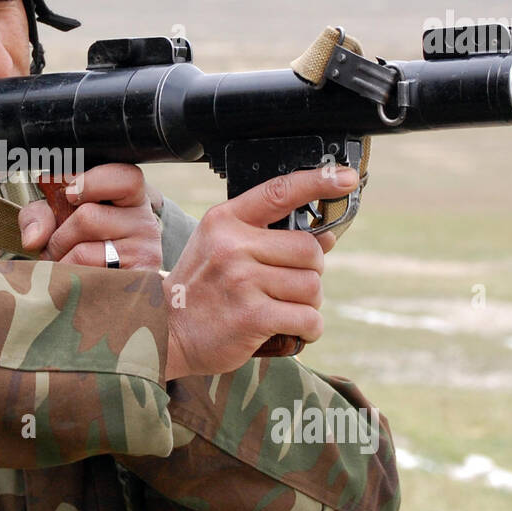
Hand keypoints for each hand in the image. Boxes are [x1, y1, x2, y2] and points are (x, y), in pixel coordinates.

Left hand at [17, 164, 163, 269]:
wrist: (103, 286)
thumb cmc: (80, 241)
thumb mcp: (57, 218)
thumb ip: (39, 216)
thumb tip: (33, 239)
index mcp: (130, 197)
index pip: (126, 178)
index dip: (94, 183)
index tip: (70, 194)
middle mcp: (145, 222)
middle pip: (88, 218)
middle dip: (59, 237)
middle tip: (56, 248)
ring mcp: (146, 253)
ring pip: (83, 252)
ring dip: (62, 261)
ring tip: (66, 265)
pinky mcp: (138, 281)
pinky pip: (90, 279)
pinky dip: (72, 281)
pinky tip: (78, 280)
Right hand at [161, 167, 354, 382]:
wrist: (165, 332)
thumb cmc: (200, 289)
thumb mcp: (220, 248)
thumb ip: (268, 238)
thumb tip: (328, 236)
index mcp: (225, 221)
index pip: (279, 192)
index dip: (317, 182)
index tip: (347, 178)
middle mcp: (232, 246)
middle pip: (310, 250)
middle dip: (310, 271)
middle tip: (286, 286)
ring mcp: (242, 281)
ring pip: (313, 286)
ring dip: (308, 303)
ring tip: (282, 308)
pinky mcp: (253, 316)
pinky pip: (308, 318)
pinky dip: (309, 328)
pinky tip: (291, 328)